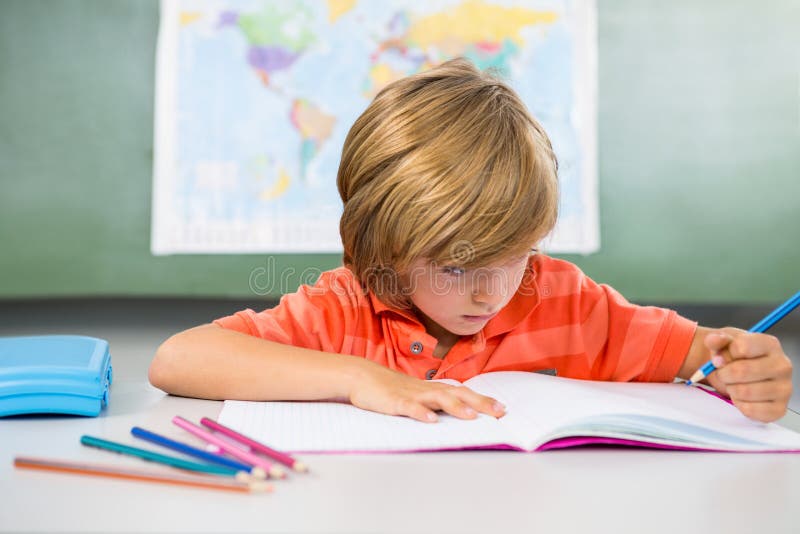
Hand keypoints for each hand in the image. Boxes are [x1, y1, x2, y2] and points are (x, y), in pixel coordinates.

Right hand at [347, 361, 505, 422]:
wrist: (361, 376)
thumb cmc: (390, 388)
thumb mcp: (416, 395)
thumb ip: (435, 402)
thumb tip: (456, 411)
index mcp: (432, 389)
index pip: (463, 393)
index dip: (482, 400)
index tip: (502, 409)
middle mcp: (426, 390)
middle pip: (458, 394)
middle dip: (479, 403)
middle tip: (499, 412)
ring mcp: (411, 395)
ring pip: (437, 399)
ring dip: (455, 407)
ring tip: (471, 416)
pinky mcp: (394, 402)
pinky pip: (410, 408)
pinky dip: (421, 413)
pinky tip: (431, 421)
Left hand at [702, 328, 792, 422]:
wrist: (743, 374)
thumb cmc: (735, 357)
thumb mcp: (724, 344)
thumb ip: (716, 340)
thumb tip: (713, 340)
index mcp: (770, 345)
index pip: (742, 347)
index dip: (724, 354)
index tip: (721, 358)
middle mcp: (783, 365)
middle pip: (741, 371)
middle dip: (724, 374)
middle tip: (723, 374)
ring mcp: (784, 388)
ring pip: (745, 392)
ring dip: (731, 389)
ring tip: (734, 384)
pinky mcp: (779, 409)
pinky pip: (750, 410)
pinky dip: (739, 405)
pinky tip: (742, 397)